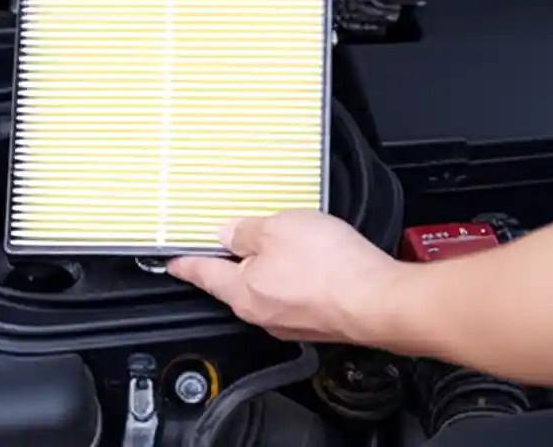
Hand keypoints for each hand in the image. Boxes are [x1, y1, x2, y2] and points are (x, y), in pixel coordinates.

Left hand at [167, 209, 405, 342]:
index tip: (172, 263)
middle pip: (236, 284)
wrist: (379, 301)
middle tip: (236, 241)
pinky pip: (297, 298)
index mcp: (243, 292)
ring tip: (287, 246)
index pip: (202, 275)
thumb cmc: (330, 268)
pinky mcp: (320, 323)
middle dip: (235, 263)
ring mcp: (292, 323)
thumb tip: (228, 233)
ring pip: (270, 292)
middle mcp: (263, 315)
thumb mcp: (278, 229)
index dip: (185, 265)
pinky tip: (314, 265)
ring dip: (272, 270)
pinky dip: (298, 281)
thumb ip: (247, 231)